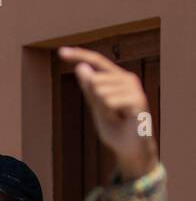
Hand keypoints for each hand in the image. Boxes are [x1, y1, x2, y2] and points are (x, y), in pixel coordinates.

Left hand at [60, 46, 157, 179]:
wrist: (130, 148)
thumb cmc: (114, 127)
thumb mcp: (96, 107)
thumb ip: (89, 88)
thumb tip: (80, 67)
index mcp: (116, 78)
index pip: (96, 61)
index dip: (79, 55)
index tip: (60, 52)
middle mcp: (127, 78)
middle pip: (94, 80)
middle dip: (95, 101)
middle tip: (110, 114)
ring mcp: (135, 88)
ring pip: (101, 90)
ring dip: (104, 109)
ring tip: (117, 117)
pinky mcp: (139, 99)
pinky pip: (110, 101)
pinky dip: (110, 113)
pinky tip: (123, 118)